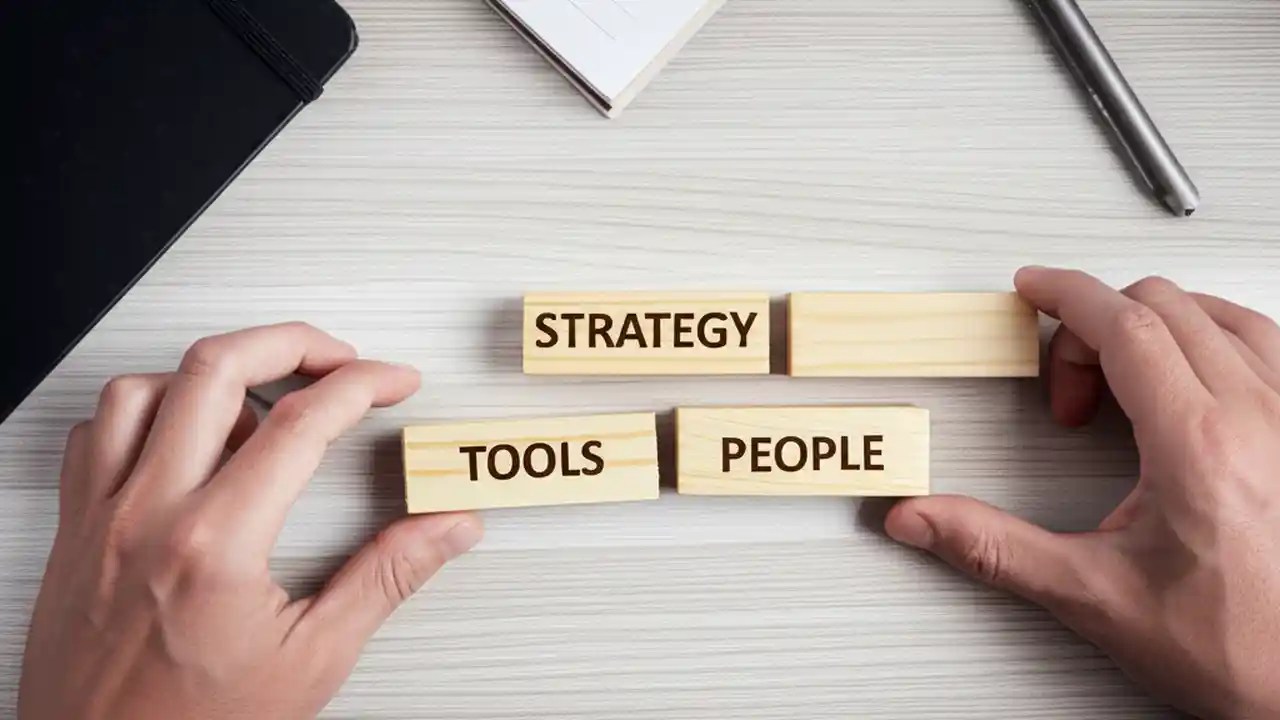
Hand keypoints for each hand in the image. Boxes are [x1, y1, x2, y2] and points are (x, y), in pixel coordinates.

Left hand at [19, 323, 482, 719]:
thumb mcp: (313, 660)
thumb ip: (386, 578)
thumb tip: (446, 528)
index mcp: (216, 544)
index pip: (303, 422)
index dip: (364, 384)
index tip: (393, 383)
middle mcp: (149, 514)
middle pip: (218, 368)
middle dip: (294, 342)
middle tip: (339, 358)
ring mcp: (103, 516)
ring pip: (147, 387)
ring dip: (215, 372)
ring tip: (264, 391)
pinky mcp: (74, 530)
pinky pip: (95, 431)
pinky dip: (144, 408)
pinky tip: (182, 430)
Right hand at [887, 268, 1279, 718]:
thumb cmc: (1238, 650)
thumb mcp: (1094, 597)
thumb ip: (995, 548)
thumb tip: (924, 520)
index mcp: (1201, 446)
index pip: (1127, 324)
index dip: (1067, 296)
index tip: (1034, 290)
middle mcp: (1262, 418)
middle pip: (1164, 308)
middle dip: (1096, 330)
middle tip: (1068, 396)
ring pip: (1222, 314)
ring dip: (1158, 326)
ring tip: (1124, 384)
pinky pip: (1268, 341)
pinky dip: (1214, 339)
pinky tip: (1190, 381)